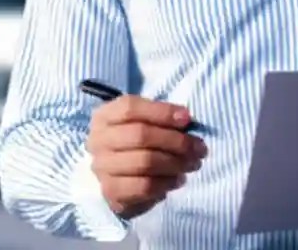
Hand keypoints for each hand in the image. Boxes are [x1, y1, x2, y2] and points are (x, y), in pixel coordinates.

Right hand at [86, 95, 207, 220]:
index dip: (161, 112)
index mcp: (103, 116)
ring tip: (193, 163)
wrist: (115, 177)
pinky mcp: (111, 191)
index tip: (187, 118)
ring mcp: (102, 167)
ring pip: (144, 161)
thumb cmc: (133, 144)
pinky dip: (167, 182)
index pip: (130, 108)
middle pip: (140, 135)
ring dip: (176, 162)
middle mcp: (98, 140)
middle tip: (199, 148)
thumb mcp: (142, 123)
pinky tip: (178, 179)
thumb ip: (160, 118)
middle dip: (176, 141)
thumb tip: (185, 119)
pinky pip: (144, 186)